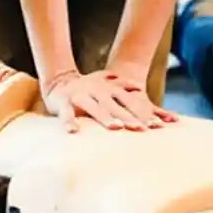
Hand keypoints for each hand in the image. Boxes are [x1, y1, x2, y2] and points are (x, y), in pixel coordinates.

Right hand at [41, 68, 176, 133]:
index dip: (140, 112)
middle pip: (114, 106)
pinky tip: (73, 131)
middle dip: (127, 117)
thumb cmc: (87, 86)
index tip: (154, 125)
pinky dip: (68, 122)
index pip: (128, 101)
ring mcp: (80, 96)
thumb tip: (138, 87)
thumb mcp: (105, 82)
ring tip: (116, 128)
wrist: (59, 81)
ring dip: (105, 117)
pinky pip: (66, 113)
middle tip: (140, 129)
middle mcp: (96, 91)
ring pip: (94, 107)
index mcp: (108, 88)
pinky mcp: (63, 103)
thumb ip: (121, 84)